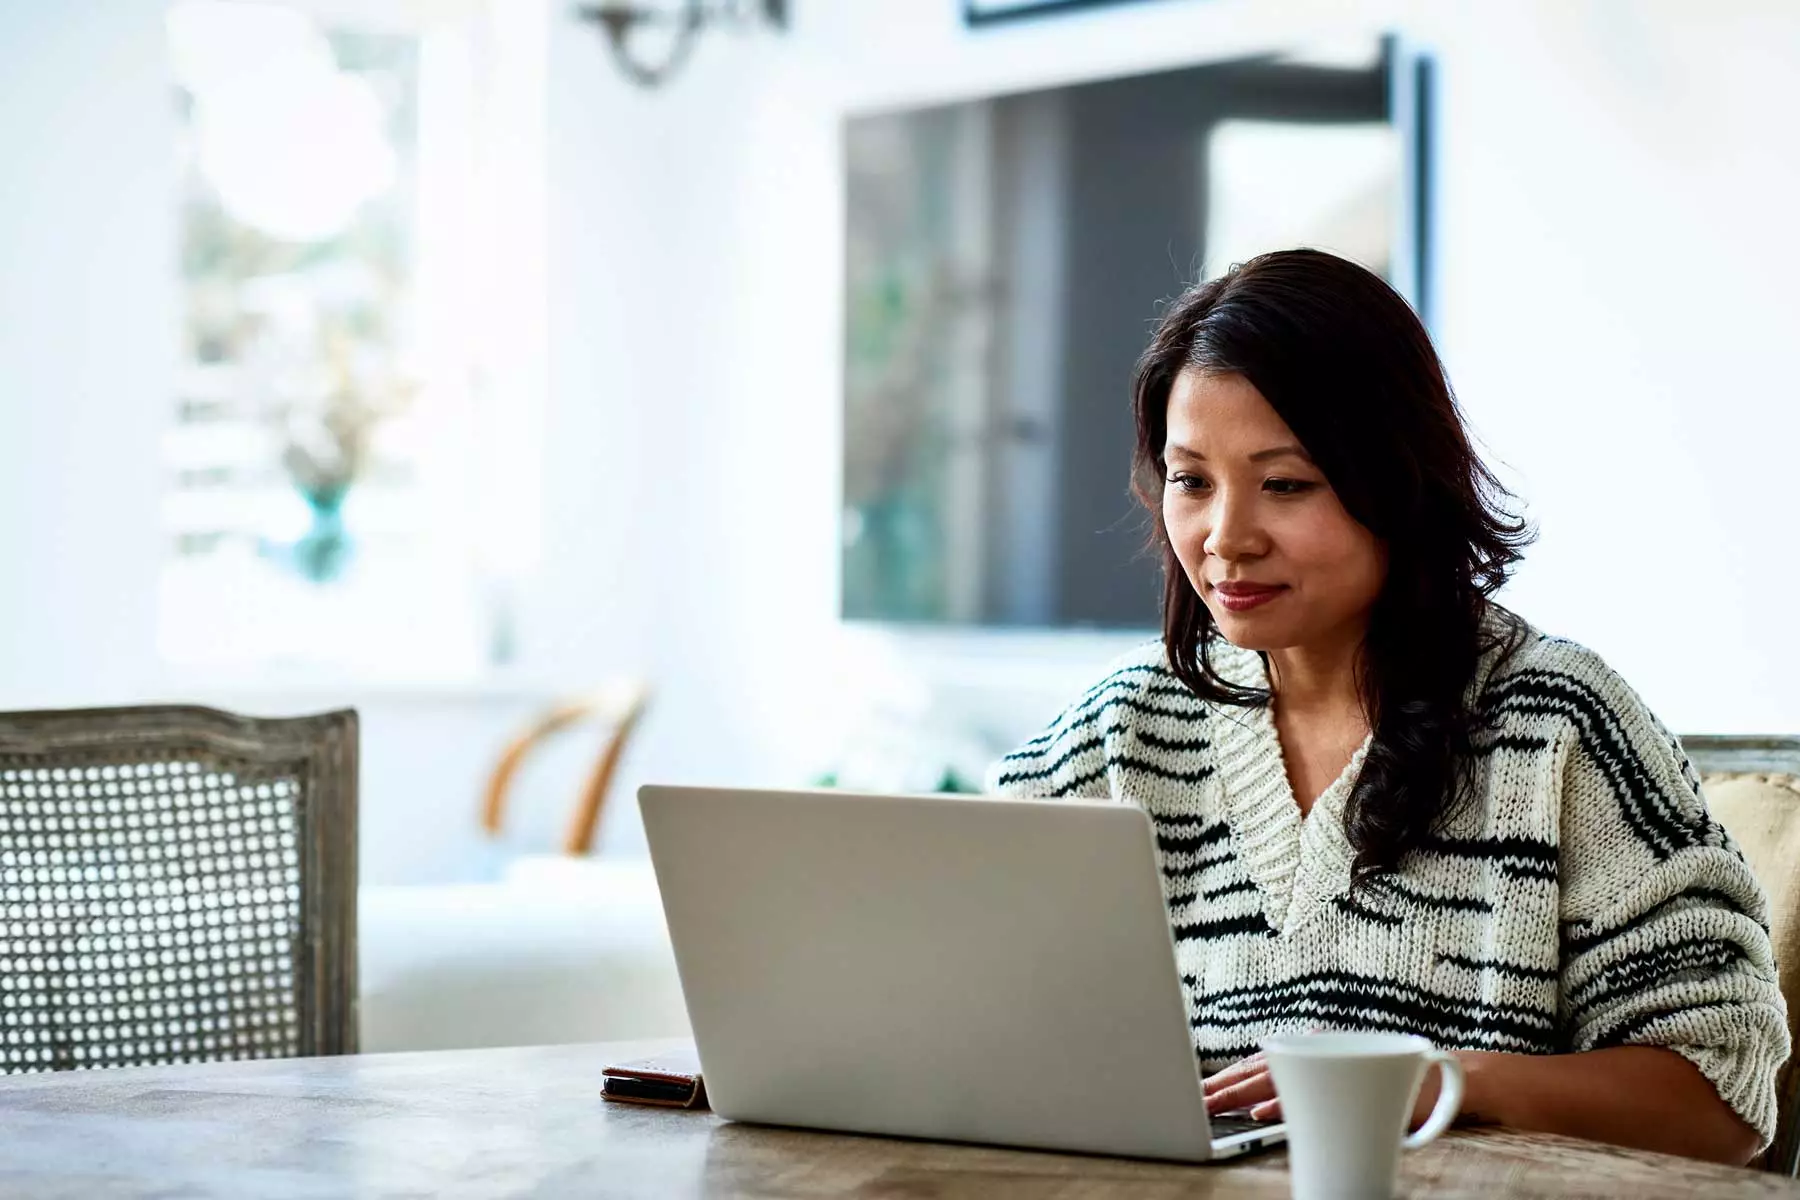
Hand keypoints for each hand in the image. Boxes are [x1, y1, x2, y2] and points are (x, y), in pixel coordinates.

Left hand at [1202, 1052, 1451, 1125]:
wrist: (1445, 1081)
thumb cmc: (1388, 1090)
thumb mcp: (1338, 1089)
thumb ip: (1300, 1094)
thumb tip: (1256, 1110)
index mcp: (1311, 1046)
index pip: (1258, 1064)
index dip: (1226, 1079)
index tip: (1199, 1093)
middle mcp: (1318, 1046)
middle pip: (1258, 1070)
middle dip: (1221, 1088)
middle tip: (1193, 1102)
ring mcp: (1334, 1062)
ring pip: (1276, 1082)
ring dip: (1238, 1097)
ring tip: (1210, 1107)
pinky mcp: (1354, 1083)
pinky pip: (1311, 1097)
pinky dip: (1280, 1107)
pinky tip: (1258, 1115)